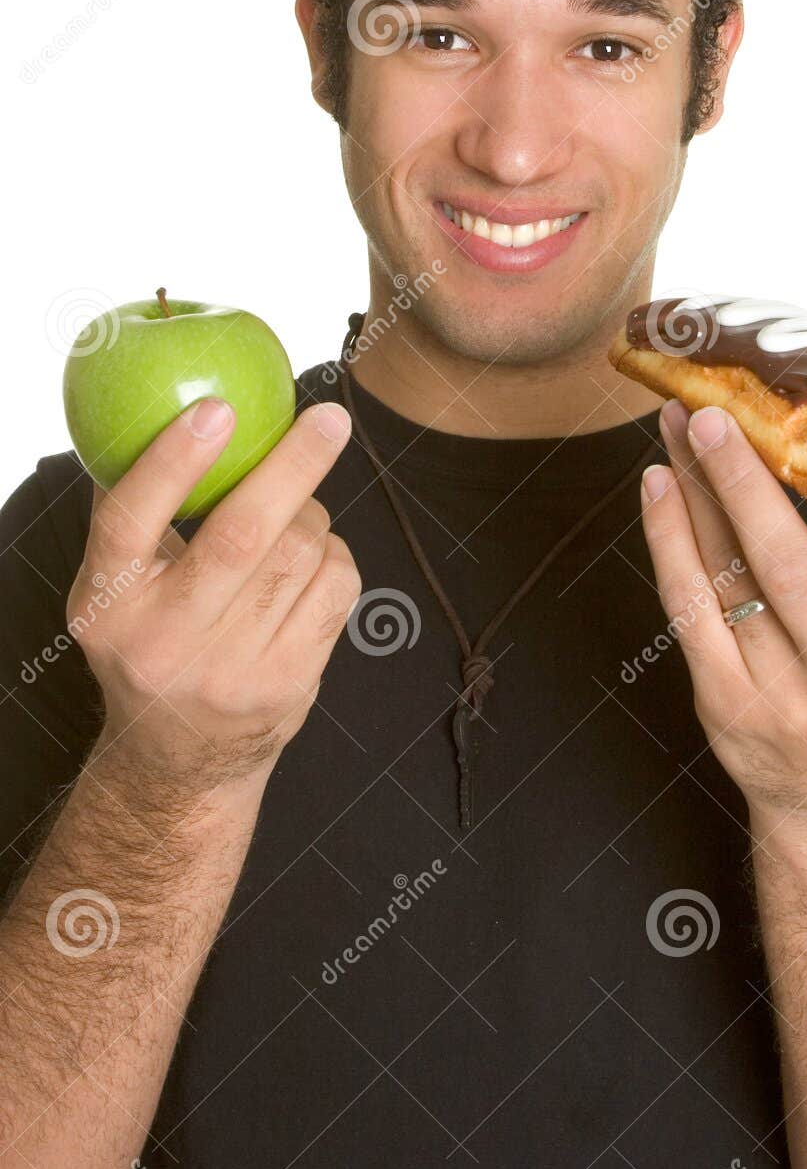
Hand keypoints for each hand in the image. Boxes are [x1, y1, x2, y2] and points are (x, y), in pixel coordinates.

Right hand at [66, 396, 360, 794]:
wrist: (179, 759)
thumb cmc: (149, 641)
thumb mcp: (113, 591)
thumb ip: (133, 517)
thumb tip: (170, 411)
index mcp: (108, 603)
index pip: (131, 520)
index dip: (175, 460)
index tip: (217, 409)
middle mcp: (165, 640)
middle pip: (242, 536)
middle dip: (293, 467)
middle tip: (329, 418)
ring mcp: (232, 669)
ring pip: (300, 555)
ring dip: (311, 515)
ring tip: (294, 513)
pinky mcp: (288, 684)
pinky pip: (336, 589)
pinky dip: (335, 556)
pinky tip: (313, 561)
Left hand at [639, 399, 806, 830]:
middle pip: (791, 579)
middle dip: (746, 490)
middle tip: (714, 419)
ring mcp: (778, 700)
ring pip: (729, 579)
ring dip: (697, 494)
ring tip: (676, 427)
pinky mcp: (720, 701)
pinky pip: (687, 608)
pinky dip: (670, 540)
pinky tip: (660, 487)